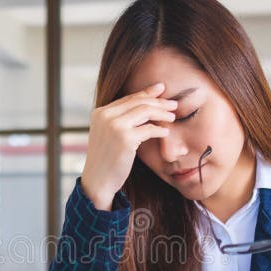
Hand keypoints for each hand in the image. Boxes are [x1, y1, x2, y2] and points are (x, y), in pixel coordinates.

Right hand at [80, 82, 177, 209]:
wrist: (97, 181)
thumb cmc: (106, 159)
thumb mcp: (109, 134)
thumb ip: (121, 119)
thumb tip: (143, 104)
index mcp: (100, 112)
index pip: (128, 98)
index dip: (147, 93)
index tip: (161, 90)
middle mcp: (106, 116)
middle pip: (139, 102)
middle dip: (159, 102)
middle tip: (173, 104)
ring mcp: (115, 126)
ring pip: (145, 111)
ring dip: (162, 114)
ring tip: (172, 117)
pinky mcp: (125, 139)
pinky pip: (149, 129)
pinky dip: (159, 130)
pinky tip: (165, 132)